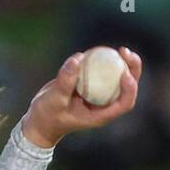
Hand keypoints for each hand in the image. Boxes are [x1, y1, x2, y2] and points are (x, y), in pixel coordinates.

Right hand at [22, 47, 141, 147]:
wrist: (38, 120)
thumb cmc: (47, 116)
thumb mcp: (55, 100)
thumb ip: (65, 81)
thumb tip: (77, 58)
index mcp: (100, 115)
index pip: (124, 104)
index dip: (129, 89)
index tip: (125, 74)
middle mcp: (103, 105)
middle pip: (126, 88)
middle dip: (132, 70)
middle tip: (126, 53)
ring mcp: (98, 95)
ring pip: (117, 78)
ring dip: (122, 63)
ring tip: (121, 50)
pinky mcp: (90, 86)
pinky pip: (101, 72)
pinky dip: (102, 62)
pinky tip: (99, 51)